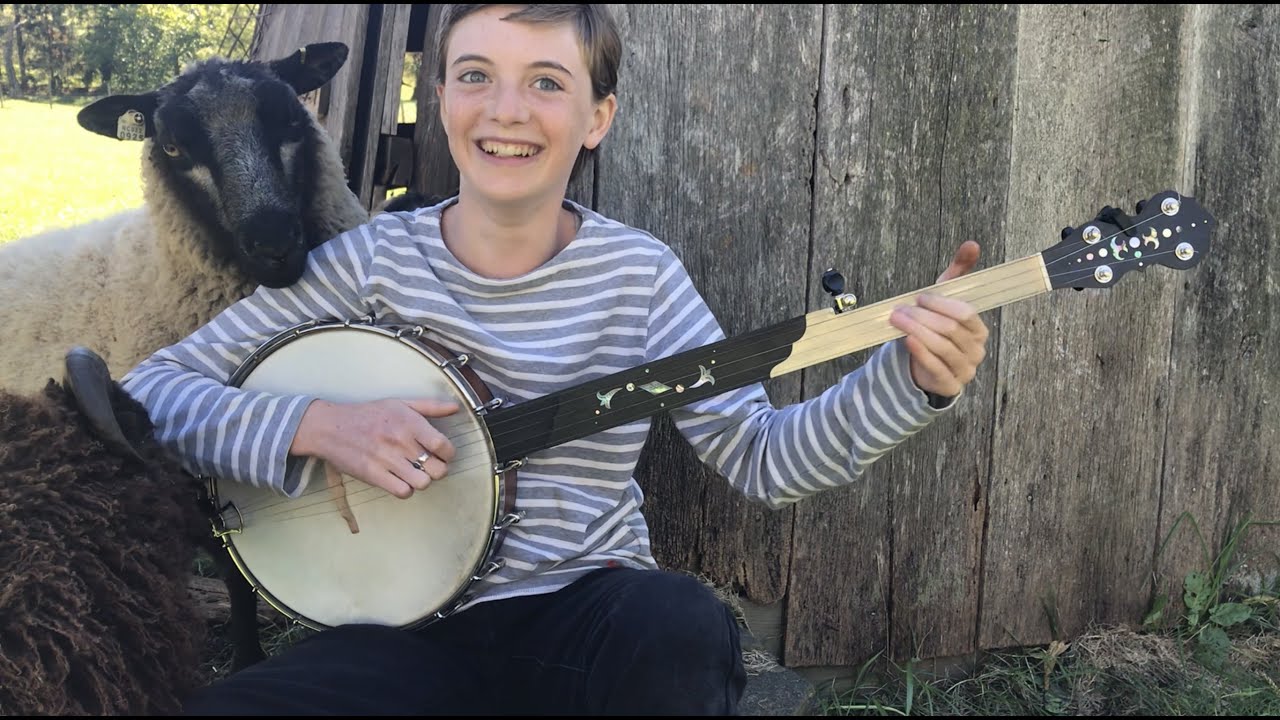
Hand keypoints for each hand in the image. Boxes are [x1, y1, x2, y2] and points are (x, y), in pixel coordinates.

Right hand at [291, 397, 459, 497]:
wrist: (330, 427)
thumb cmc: (367, 415)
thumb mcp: (399, 403)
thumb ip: (429, 406)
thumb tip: (455, 408)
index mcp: (409, 422)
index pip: (443, 445)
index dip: (449, 454)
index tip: (443, 454)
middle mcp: (400, 441)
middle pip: (437, 469)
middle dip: (438, 470)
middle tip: (429, 465)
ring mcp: (387, 460)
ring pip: (423, 483)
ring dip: (422, 481)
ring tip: (415, 473)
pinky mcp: (374, 475)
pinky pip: (403, 492)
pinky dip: (406, 490)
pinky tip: (401, 480)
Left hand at [888, 240, 989, 398]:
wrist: (922, 370)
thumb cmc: (934, 331)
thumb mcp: (943, 302)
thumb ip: (957, 273)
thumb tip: (972, 244)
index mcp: (978, 330)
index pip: (966, 313)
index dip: (942, 304)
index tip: (919, 297)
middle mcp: (976, 350)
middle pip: (951, 330)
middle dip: (923, 317)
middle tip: (900, 310)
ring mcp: (965, 370)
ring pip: (942, 347)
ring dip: (917, 331)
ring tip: (897, 320)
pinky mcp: (949, 385)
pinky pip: (936, 367)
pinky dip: (921, 352)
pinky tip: (907, 340)